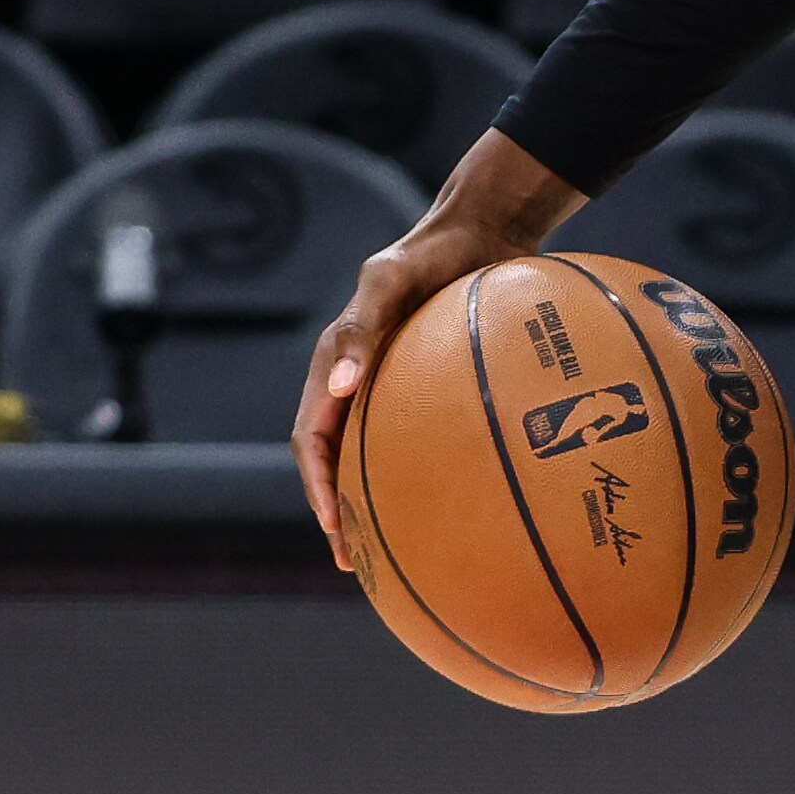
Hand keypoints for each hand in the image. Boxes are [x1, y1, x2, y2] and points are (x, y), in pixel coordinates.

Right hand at [289, 129, 579, 565]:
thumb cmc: (430, 253)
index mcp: (335, 366)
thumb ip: (360, 327)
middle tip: (358, 562)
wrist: (482, 231)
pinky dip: (436, 474)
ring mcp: (398, 388)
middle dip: (342, 513)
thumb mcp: (388, 279)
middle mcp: (360, 383)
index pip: (312, 439)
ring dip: (382, 503)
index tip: (331, 527)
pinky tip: (468, 505)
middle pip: (340, 461)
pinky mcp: (436, 388)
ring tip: (403, 551)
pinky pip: (430, 440)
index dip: (317, 486)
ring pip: (381, 457)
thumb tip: (339, 387)